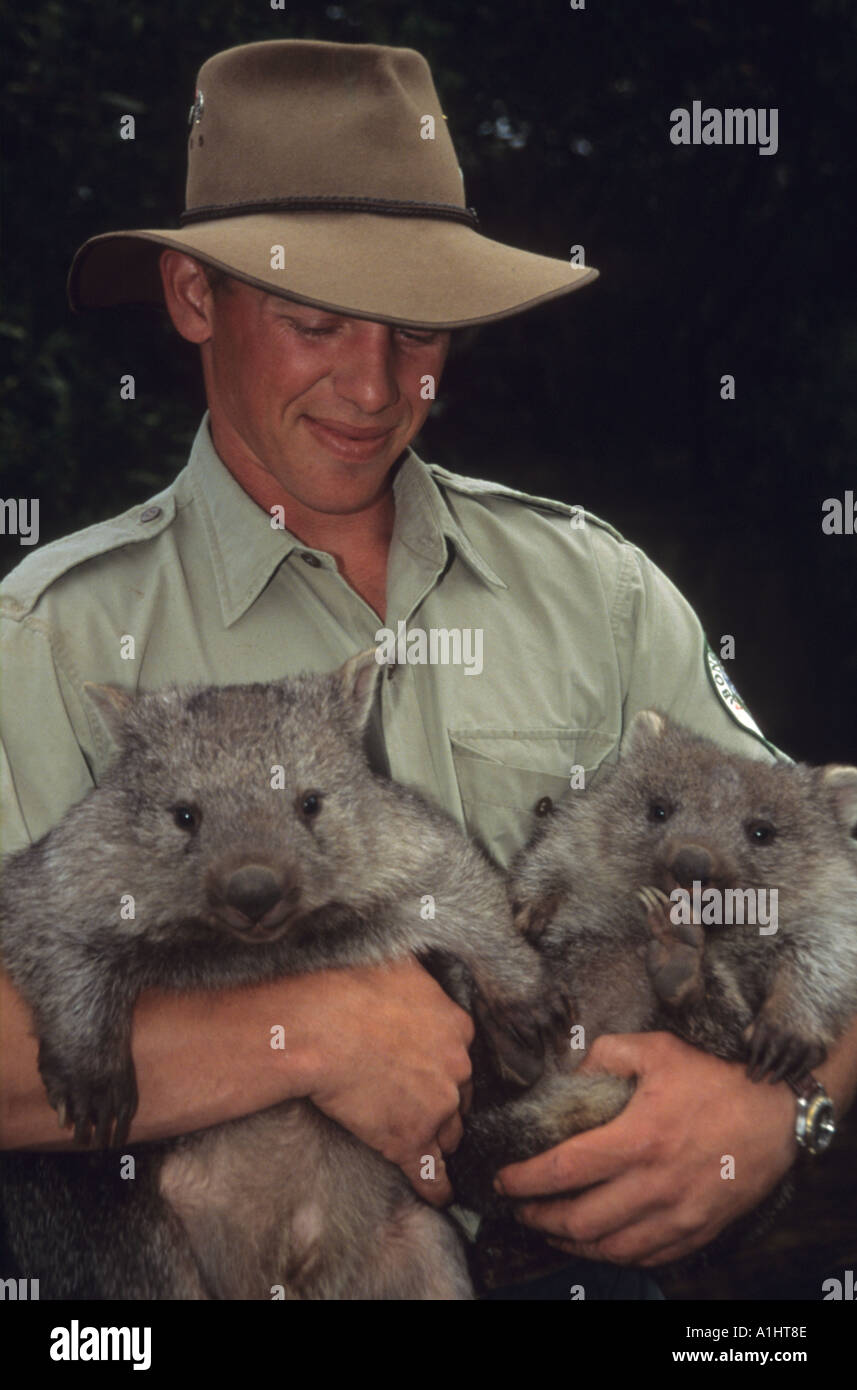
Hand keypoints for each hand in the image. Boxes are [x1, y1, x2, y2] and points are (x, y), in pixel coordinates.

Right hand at [298, 957, 474, 1205]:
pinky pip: (430, 1173)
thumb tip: (415, 970)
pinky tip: (439, 1195)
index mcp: (457, 1028)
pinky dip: (435, 1186)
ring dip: (438, 1137)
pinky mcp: (409, 1140)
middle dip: (443, 1100)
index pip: (460, 1056)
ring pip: (448, 1133)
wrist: (321, 1026)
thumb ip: (420, 976)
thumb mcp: (400, 964)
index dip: (443, 1065)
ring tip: (428, 1145)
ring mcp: (435, 1109)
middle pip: (458, 1096)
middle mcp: (456, 1069)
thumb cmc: (352, 986)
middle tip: (420, 1101)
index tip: (430, 1069)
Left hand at [493, 1031, 796, 1264]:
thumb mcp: (657, 1048)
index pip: (564, 1170)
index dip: (525, 1180)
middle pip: (580, 1219)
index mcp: (638, 1138)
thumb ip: (606, 1054)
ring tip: (549, 1229)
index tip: (502, 1180)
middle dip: (539, 1218)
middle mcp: (655, 1184)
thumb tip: (569, 1073)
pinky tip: (597, 1242)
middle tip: (519, 1208)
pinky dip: (614, 1254)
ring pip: (610, 1248)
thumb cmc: (716, 1077)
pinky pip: (647, 1256)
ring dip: (570, 1243)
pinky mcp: (698, 1230)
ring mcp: (678, 1214)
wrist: (777, 1113)